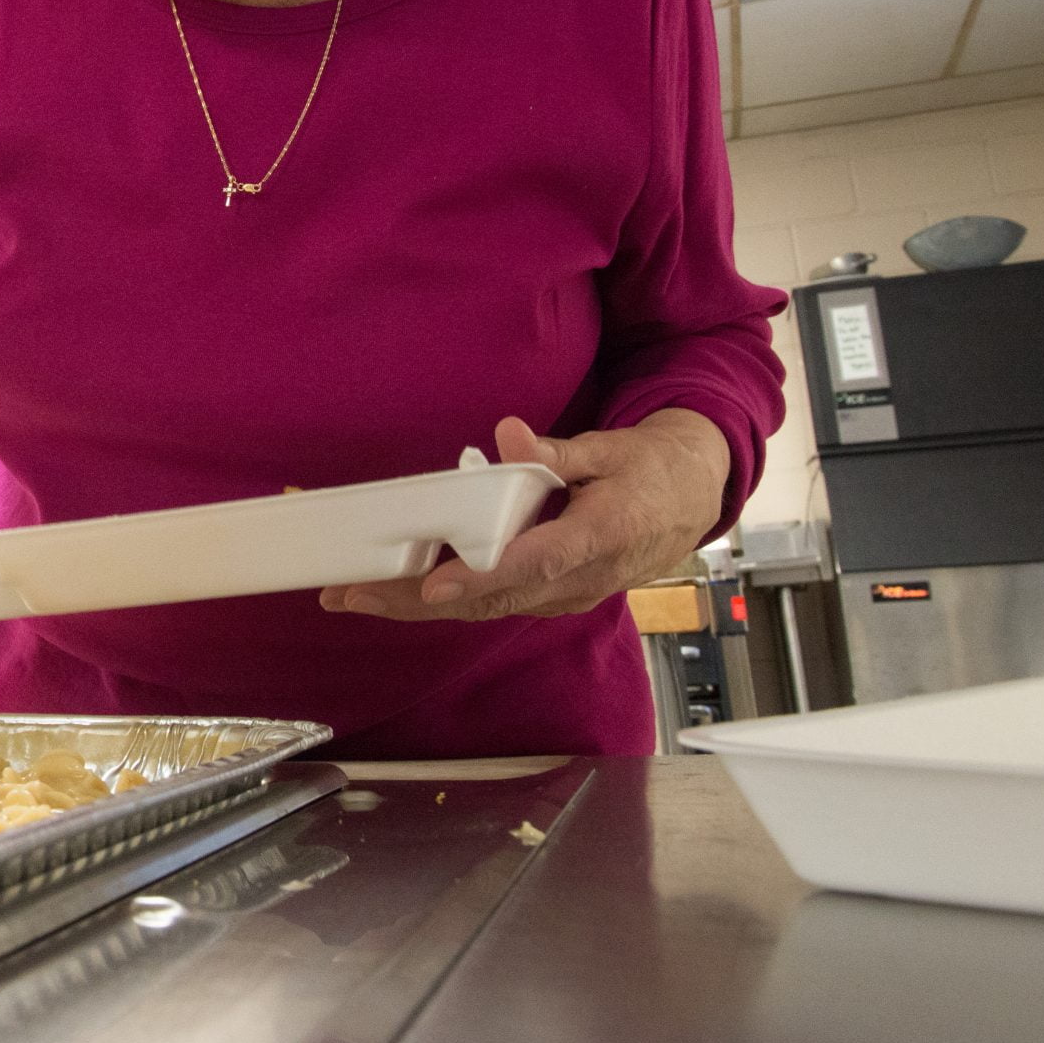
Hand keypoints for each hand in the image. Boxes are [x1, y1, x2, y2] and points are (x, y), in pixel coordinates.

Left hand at [318, 410, 728, 621]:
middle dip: (416, 602)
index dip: (479, 579)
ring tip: (356, 596)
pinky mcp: (556, 595)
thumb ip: (557, 451)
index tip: (431, 587)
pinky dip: (448, 599)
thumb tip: (509, 433)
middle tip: (350, 595)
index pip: (530, 566)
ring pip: (488, 608)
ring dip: (420, 607)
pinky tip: (399, 590)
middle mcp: (580, 579)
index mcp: (598, 538)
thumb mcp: (610, 449)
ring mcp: (568, 594)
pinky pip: (497, 602)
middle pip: (492, 599)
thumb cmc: (650, 470)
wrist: (693, 499)